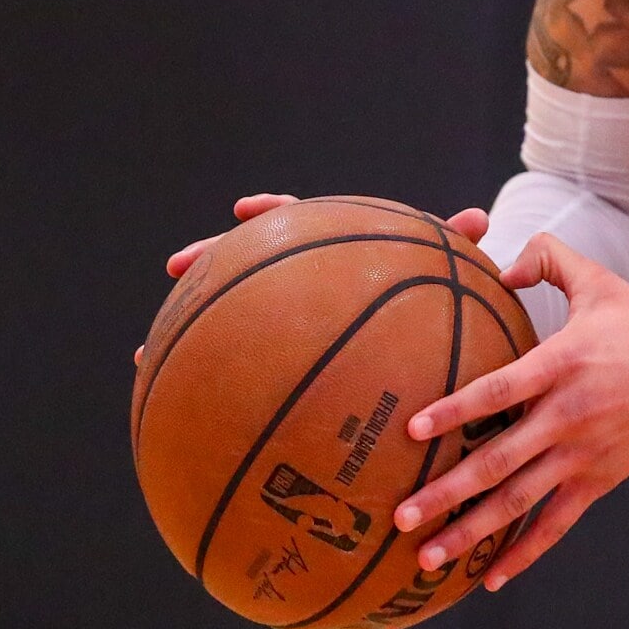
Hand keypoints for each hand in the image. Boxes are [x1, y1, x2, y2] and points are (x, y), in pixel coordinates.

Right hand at [137, 195, 494, 363]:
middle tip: (178, 265)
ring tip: (148, 354)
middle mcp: (302, 281)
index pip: (296, 220)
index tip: (247, 209)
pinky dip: (213, 391)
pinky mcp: (285, 361)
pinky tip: (183, 419)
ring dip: (189, 331)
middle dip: (210, 261)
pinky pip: (243, 376)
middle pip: (244, 262)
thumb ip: (455, 246)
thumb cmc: (433, 295)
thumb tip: (480, 220)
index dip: (272, 213)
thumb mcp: (444, 271)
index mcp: (334, 252)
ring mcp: (287, 317)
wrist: (423, 332)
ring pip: (228, 319)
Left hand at [388, 235, 628, 590]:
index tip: (415, 430)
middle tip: (400, 516)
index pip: (498, 391)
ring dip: (471, 532)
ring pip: (519, 501)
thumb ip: (549, 260)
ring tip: (427, 557)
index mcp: (562, 364)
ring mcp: (585, 452)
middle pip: (497, 462)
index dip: (455, 410)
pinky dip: (524, 553)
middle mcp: (568, 414)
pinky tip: (491, 577)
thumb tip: (503, 264)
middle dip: (445, 493)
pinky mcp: (603, 478)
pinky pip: (557, 523)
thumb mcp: (599, 283)